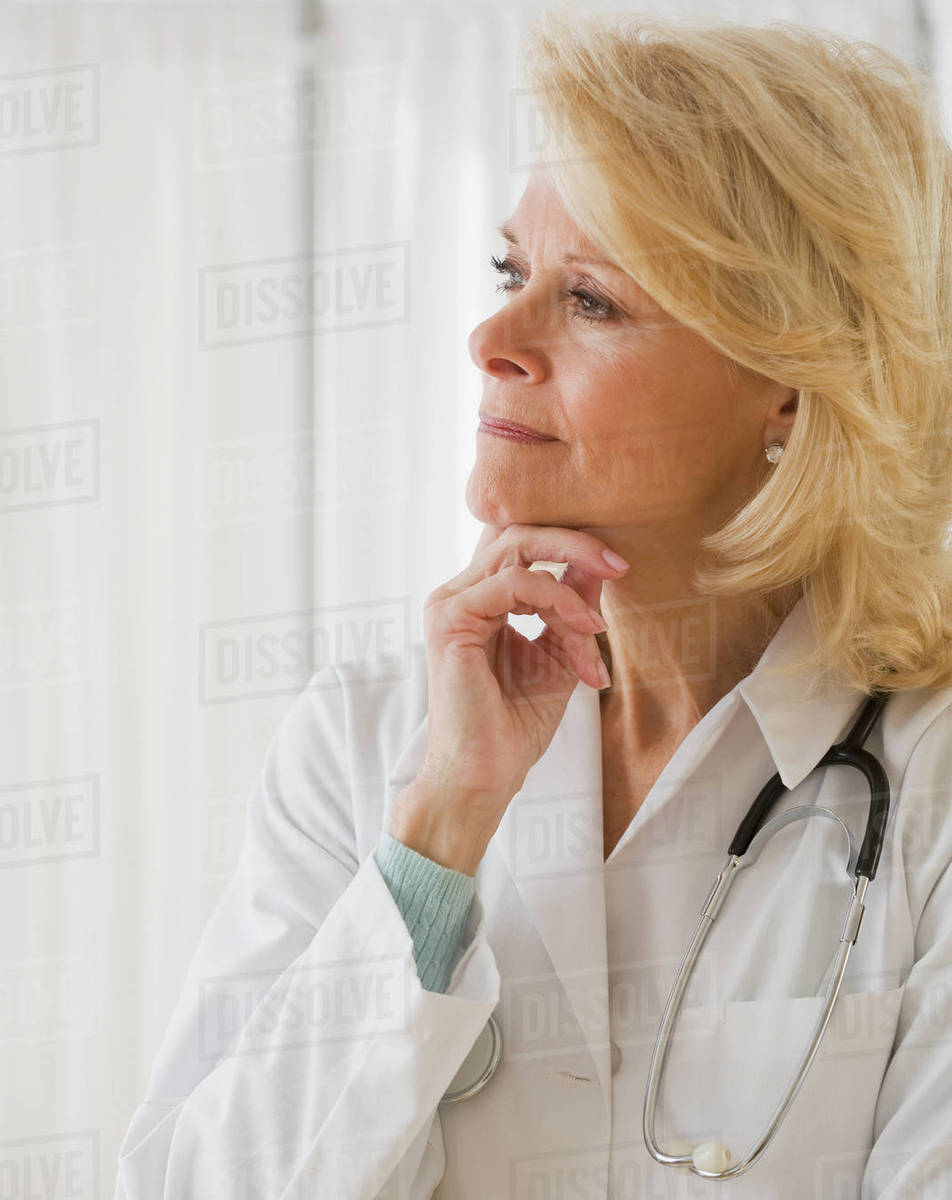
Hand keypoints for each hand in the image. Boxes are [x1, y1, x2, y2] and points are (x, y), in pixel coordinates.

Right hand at [390, 523, 628, 865]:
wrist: (485, 776)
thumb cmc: (516, 725)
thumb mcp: (559, 655)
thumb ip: (573, 609)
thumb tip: (599, 566)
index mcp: (479, 599)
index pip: (520, 543)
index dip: (567, 542)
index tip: (618, 565)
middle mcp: (458, 593)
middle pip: (517, 532)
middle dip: (575, 543)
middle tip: (619, 566)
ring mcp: (450, 603)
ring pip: (518, 552)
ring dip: (571, 586)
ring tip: (596, 628)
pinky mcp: (450, 619)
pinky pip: (513, 584)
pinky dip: (556, 602)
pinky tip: (581, 632)